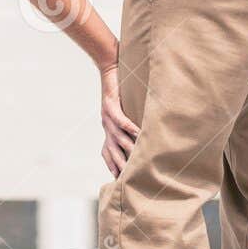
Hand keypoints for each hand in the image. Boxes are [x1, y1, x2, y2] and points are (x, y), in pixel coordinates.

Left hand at [100, 63, 138, 177]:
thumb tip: (142, 135)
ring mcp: (106, 117)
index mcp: (107, 129)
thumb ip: (129, 124)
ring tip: (135, 160)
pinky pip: (121, 120)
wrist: (109, 68)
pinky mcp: (111, 105)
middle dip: (118, 165)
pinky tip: (138, 133)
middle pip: (111, 151)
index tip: (118, 179)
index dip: (111, 165)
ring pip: (116, 138)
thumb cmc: (120, 90)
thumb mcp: (123, 110)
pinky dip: (129, 127)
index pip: (106, 153)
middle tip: (126, 178)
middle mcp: (105, 126)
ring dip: (126, 149)